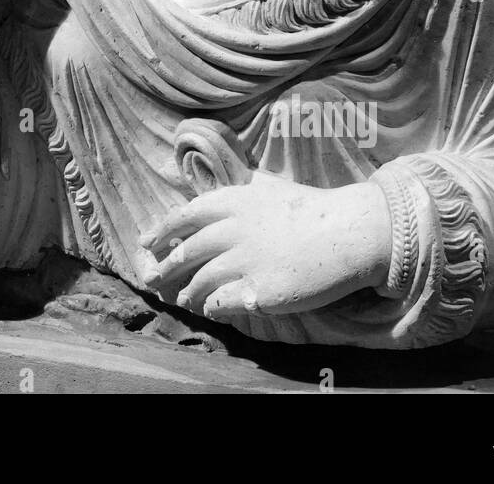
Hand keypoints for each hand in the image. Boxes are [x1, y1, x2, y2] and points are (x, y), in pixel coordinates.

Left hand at [139, 175, 392, 318]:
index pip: (182, 217)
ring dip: (189, 293)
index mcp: (230, 202)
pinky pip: (222, 303)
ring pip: (200, 282)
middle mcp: (231, 230)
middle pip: (186, 253)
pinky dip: (212, 306)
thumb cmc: (308, 207)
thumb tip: (204, 188)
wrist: (348, 231)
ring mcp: (244, 261)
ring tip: (186, 300)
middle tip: (155, 280)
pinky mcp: (259, 290)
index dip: (160, 231)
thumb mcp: (264, 185)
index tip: (146, 243)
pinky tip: (214, 308)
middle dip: (166, 269)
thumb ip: (234, 188)